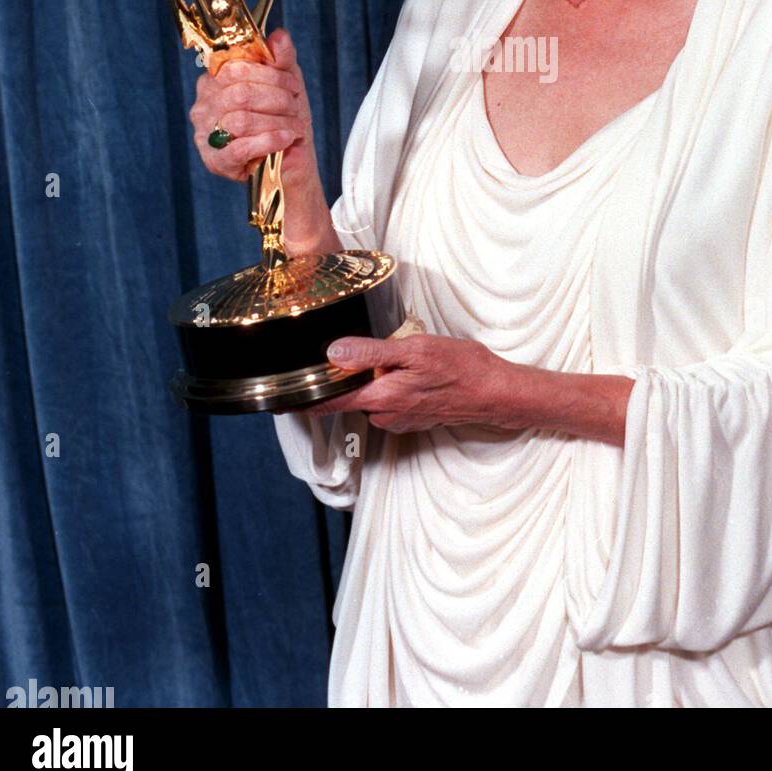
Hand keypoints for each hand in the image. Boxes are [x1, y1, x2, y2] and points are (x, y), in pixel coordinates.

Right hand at [189, 27, 315, 182]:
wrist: (290, 160)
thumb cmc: (283, 118)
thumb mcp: (287, 82)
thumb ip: (281, 59)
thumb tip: (279, 35)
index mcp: (216, 80)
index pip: (235, 68)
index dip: (269, 75)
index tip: (293, 85)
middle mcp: (204, 105)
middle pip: (239, 94)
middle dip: (277, 99)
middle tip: (295, 107)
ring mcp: (206, 134)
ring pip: (240, 120)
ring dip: (277, 122)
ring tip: (295, 126)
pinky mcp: (216, 161)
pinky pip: (240, 148)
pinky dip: (269, 141)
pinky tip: (287, 139)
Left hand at [295, 334, 521, 434]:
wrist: (493, 393)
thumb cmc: (460, 368)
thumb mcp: (415, 349)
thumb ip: (372, 353)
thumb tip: (334, 352)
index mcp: (380, 397)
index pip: (327, 403)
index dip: (300, 401)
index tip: (278, 397)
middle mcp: (384, 415)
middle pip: (345, 398)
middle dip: (338, 379)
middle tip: (334, 352)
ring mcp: (397, 420)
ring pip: (366, 398)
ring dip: (365, 381)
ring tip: (376, 356)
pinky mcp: (409, 419)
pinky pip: (384, 402)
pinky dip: (382, 387)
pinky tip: (398, 370)